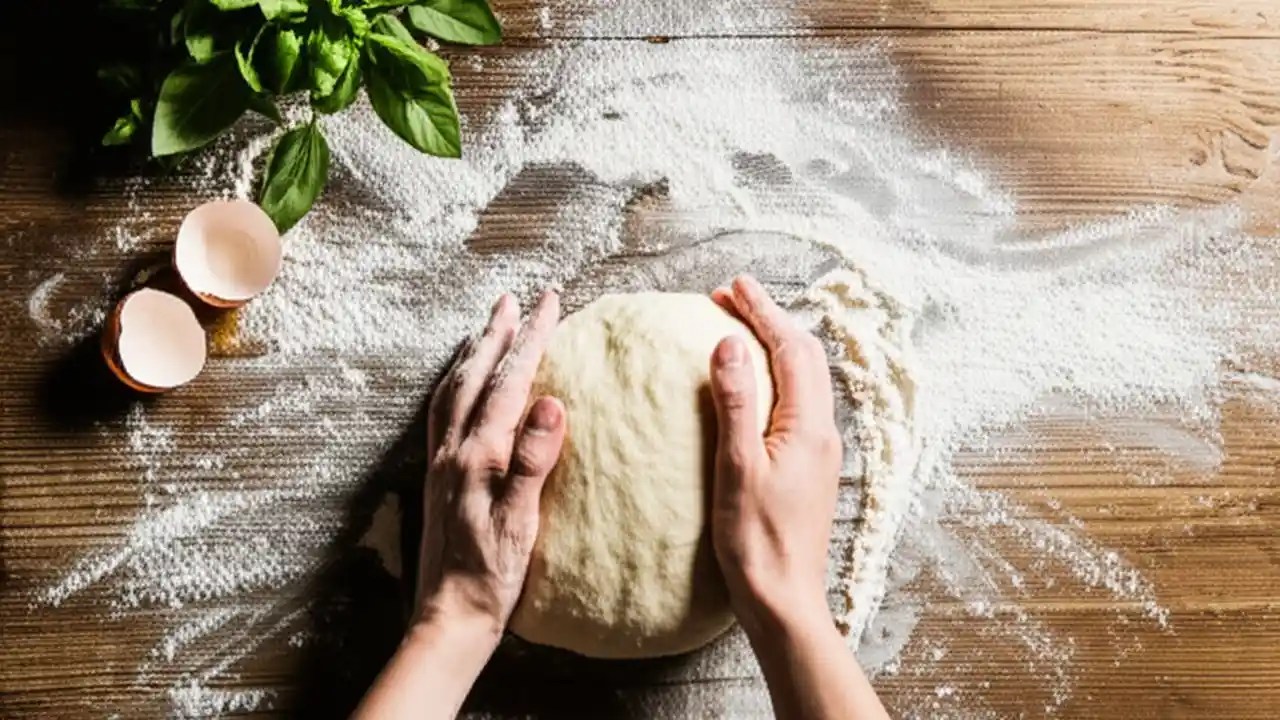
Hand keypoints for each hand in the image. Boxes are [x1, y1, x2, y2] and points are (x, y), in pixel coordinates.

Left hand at [416, 290, 565, 639]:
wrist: (448, 615)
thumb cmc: (491, 575)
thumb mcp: (522, 521)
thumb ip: (534, 461)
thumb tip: (551, 403)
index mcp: (478, 454)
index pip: (510, 381)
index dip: (531, 337)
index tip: (549, 301)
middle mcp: (453, 448)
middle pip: (476, 374)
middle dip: (499, 332)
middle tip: (516, 297)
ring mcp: (441, 460)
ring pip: (455, 388)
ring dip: (475, 351)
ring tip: (488, 325)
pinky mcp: (438, 475)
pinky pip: (443, 410)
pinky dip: (456, 382)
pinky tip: (464, 384)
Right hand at [707, 276, 841, 633]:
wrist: (784, 601)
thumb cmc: (757, 542)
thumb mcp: (737, 467)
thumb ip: (736, 402)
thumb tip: (729, 343)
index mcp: (809, 427)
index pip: (790, 348)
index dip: (762, 311)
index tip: (733, 285)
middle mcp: (823, 433)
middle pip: (804, 357)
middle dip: (770, 320)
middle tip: (731, 298)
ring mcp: (819, 451)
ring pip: (804, 379)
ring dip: (774, 345)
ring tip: (738, 329)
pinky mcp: (809, 468)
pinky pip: (797, 402)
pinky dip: (775, 375)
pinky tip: (751, 384)